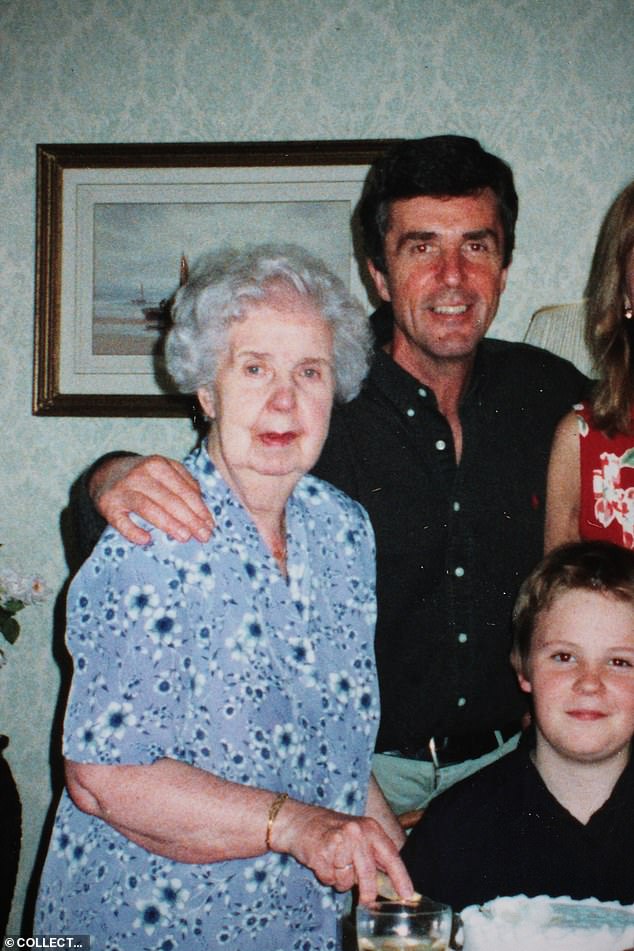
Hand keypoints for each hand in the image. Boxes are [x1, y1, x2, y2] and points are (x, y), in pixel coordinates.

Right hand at [91, 454, 213, 545]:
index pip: (184, 490)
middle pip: (170, 500)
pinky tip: (146, 540)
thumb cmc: (144, 476)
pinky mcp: (108, 505)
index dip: (199, 509)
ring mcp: (123, 490)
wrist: (105, 473)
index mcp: (158, 465)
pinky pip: (121, 521)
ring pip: (149, 508)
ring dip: (169, 524)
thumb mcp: (164, 470)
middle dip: (190, 519)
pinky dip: (133, 532)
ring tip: (185, 537)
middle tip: (203, 536)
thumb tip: (203, 507)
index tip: (210, 525)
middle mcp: (140, 475)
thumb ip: (185, 483)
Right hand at [270, 800, 413, 905]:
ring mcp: (339, 842)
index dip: (401, 877)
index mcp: (370, 828)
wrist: (298, 821)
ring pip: (347, 879)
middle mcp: (356, 833)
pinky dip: (326, 877)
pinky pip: (330, 879)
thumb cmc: (330, 830)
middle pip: (368, 873)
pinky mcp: (321, 853)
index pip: (391, 855)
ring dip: (340, 879)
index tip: (407, 895)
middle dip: (368, 892)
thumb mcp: (357, 833)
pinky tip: (322, 862)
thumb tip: (391, 882)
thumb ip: (373, 854)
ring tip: (333, 863)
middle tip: (367, 902)